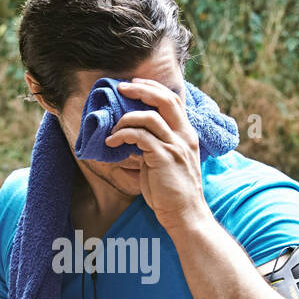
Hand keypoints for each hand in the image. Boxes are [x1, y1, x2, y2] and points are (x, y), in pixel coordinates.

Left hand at [107, 78, 212, 233]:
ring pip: (149, 116)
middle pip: (165, 99)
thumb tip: (134, 136)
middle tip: (121, 88)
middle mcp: (184, 136)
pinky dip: (122, 135)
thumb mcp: (167, 162)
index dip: (153, 87)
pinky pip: (139, 136)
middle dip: (141, 89)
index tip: (135, 84)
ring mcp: (175, 146)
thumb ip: (155, 146)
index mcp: (187, 134)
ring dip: (126, 118)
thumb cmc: (172, 193)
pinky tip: (112, 143)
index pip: (173, 100)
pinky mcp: (163, 157)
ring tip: (112, 128)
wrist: (185, 214)